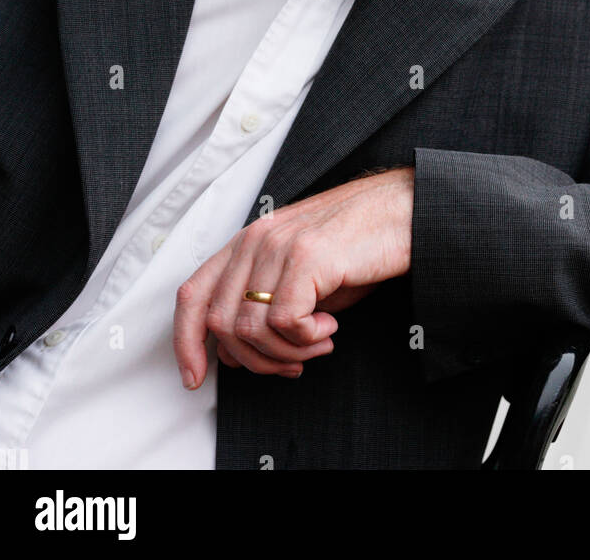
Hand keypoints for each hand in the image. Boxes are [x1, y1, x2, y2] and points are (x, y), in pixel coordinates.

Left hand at [173, 166, 413, 388]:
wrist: (403, 211)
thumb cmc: (359, 244)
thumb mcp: (301, 276)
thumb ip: (264, 305)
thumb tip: (235, 354)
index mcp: (247, 242)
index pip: (193, 295)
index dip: (186, 342)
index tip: (195, 379)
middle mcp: (255, 240)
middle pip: (221, 324)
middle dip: (255, 360)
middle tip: (293, 362)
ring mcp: (278, 245)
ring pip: (250, 329)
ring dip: (286, 351)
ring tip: (320, 340)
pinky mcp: (307, 256)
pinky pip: (284, 321)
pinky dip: (306, 338)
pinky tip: (330, 326)